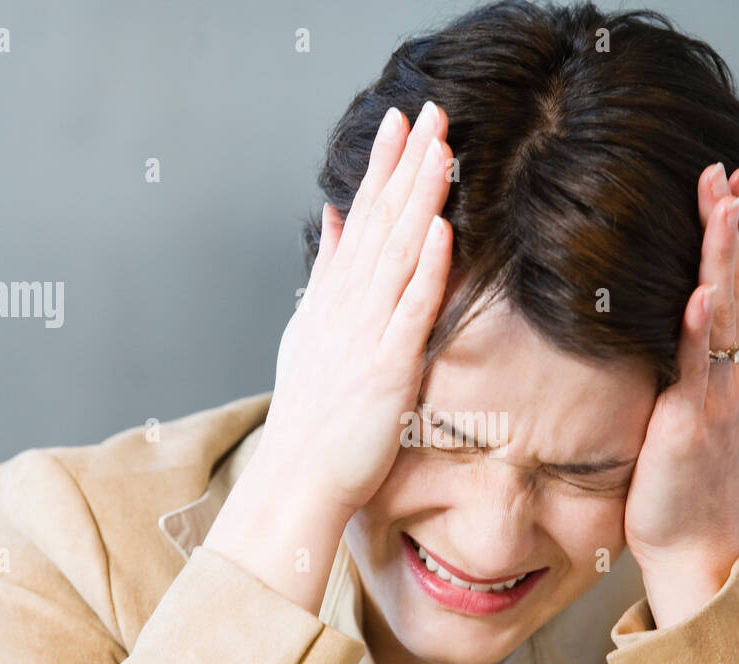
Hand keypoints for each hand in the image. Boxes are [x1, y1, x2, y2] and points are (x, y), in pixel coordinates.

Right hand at [258, 100, 454, 511]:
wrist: (297, 477)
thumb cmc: (310, 416)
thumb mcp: (309, 331)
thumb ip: (328, 273)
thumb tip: (334, 217)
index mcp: (333, 299)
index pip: (361, 218)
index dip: (382, 167)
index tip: (399, 121)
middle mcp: (346, 307)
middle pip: (380, 223)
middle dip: (405, 163)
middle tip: (430, 110)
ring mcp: (365, 335)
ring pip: (396, 254)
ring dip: (418, 200)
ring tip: (440, 149)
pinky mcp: (386, 368)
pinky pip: (409, 310)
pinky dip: (425, 269)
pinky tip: (441, 230)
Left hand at [623, 162, 738, 627]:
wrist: (695, 541)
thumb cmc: (699, 472)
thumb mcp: (726, 393)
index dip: (737, 229)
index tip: (729, 175)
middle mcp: (738, 371)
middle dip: (733, 227)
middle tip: (726, 168)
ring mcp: (721, 394)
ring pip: (726, 315)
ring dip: (725, 260)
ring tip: (722, 207)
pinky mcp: (695, 422)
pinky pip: (700, 369)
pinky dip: (704, 330)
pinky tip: (703, 293)